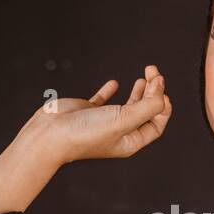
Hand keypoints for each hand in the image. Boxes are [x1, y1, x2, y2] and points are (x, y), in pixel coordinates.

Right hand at [32, 64, 171, 162]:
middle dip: (152, 92)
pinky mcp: (87, 113)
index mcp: (130, 141)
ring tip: (144, 77)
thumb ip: (147, 107)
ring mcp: (103, 122)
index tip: (160, 85)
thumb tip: (162, 91)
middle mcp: (119, 133)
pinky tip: (114, 83)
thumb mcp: (124, 120)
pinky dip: (110, 91)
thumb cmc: (86, 133)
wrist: (50, 135)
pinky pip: (103, 101)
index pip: (156, 124)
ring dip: (138, 92)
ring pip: (128, 106)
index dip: (163, 106)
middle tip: (153, 72)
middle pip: (144, 112)